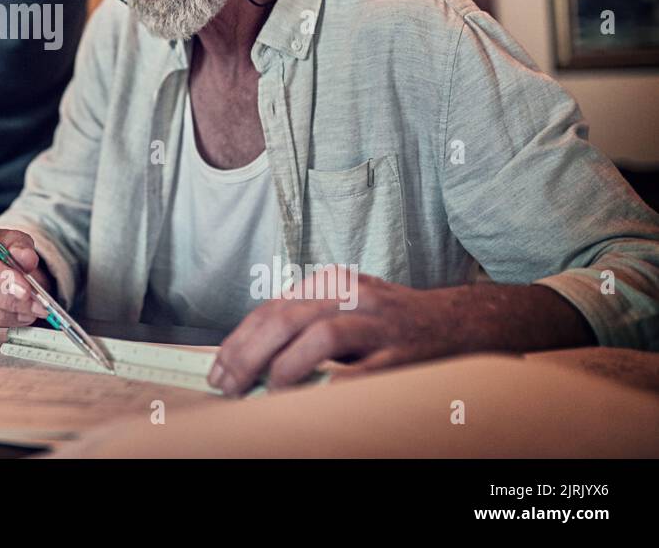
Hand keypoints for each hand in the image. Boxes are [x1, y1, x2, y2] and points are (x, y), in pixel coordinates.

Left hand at [208, 271, 596, 395]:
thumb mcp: (346, 308)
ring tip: (269, 391)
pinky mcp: (401, 353)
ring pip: (319, 336)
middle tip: (229, 386)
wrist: (461, 322)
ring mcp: (378, 323)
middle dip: (248, 355)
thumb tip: (251, 357)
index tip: (219, 369)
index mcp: (332, 283)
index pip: (271, 309)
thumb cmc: (391, 322)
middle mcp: (352, 296)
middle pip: (284, 319)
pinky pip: (360, 370)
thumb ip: (304, 324)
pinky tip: (311, 398)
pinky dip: (331, 384)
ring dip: (285, 367)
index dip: (239, 341)